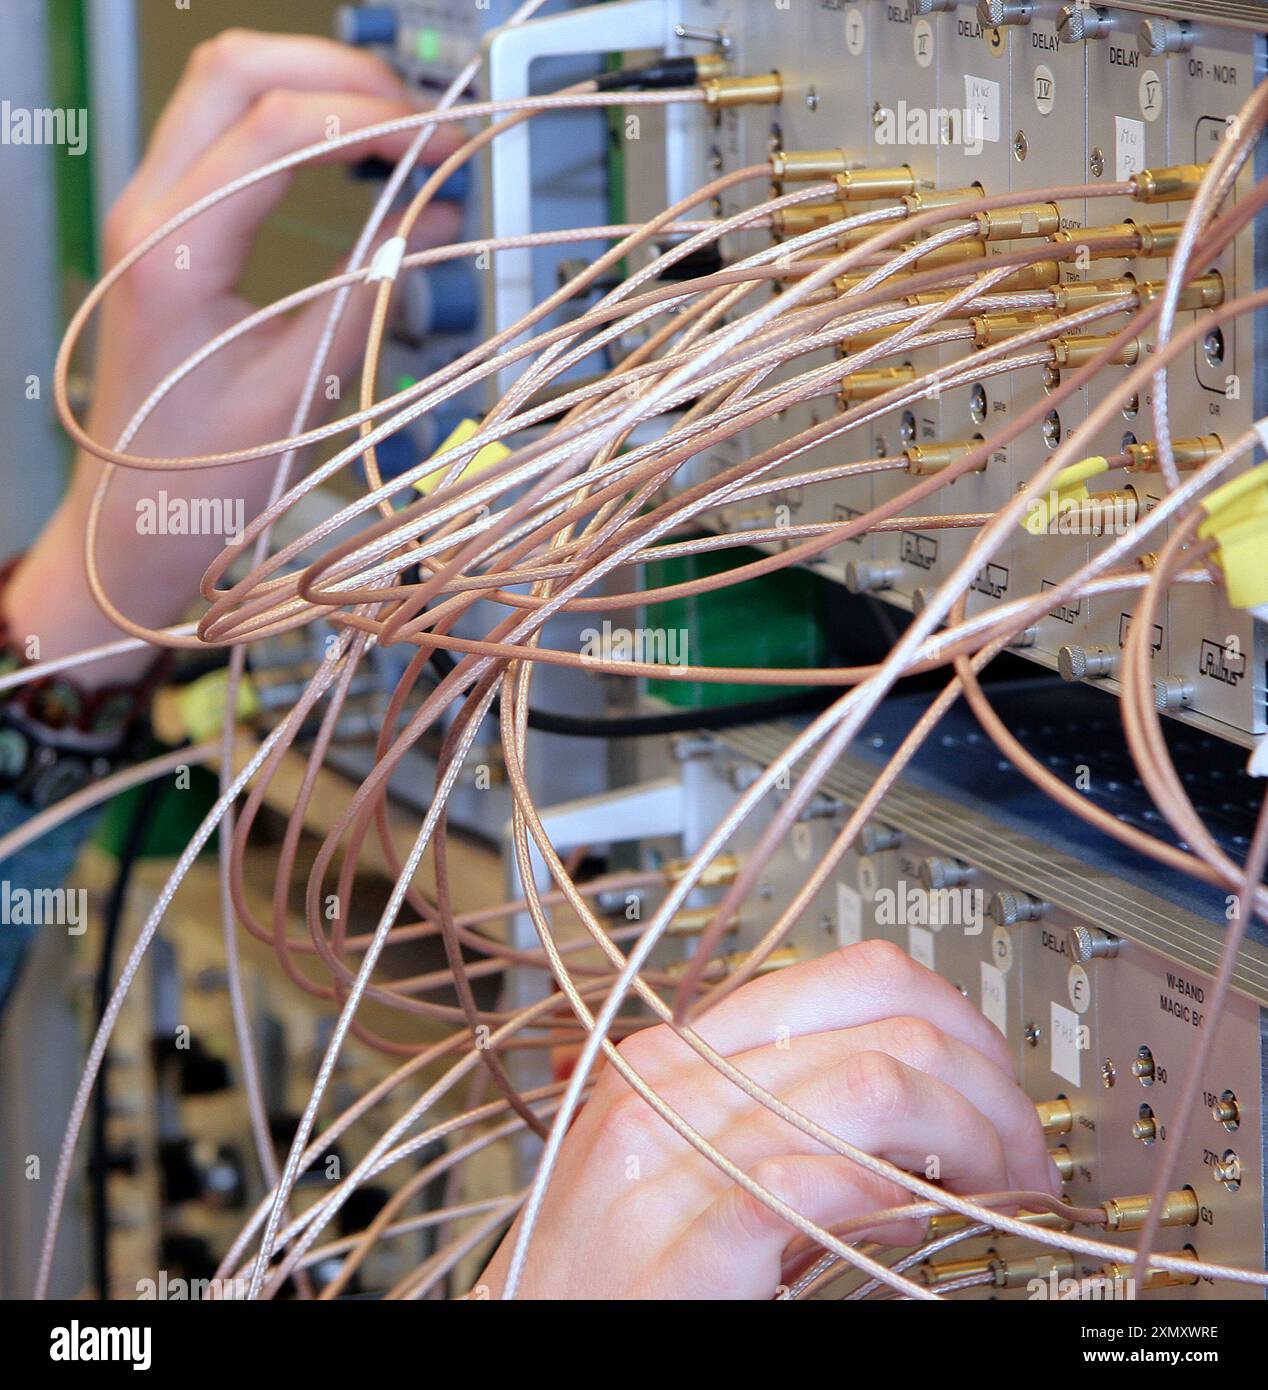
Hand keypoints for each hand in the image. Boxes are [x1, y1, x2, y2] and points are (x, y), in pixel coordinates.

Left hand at [6, 29, 463, 684]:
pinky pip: (227, 131)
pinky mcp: (167, 225)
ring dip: (316, 86)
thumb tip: (436, 219)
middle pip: (239, 69)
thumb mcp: (300, 393)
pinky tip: (352, 157)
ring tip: (397, 129)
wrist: (127, 526)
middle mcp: (148, 209)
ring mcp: (149, 209)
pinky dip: (296, 122)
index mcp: (173, 252)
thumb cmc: (199, 481)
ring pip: (226, 85)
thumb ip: (369, 292)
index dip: (376, 122)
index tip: (445, 147)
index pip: (278, 129)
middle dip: (343, 77)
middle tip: (424, 123)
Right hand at [478, 940, 1059, 1298]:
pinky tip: (914, 1221)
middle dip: (989, 1089)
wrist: (518, 1335)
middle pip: (886, 1026)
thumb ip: (785, 1131)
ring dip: (972, 1140)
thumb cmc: (604, 1270)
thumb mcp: (686, 1167)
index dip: (956, 1023)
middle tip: (1022, 1156)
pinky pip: (814, 1178)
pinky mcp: (683, 1237)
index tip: (995, 1084)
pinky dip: (888, 1193)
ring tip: (1002, 1194)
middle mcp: (676, 1082)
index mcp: (685, 1050)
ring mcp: (673, 1152)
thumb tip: (907, 1145)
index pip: (857, 976)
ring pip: (872, 1086)